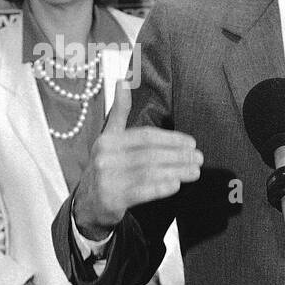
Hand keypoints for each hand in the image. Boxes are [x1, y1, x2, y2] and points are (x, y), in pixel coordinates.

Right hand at [72, 80, 202, 239]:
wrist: (86, 204)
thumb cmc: (106, 167)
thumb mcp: (108, 138)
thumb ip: (118, 112)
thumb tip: (121, 81)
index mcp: (107, 141)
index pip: (144, 136)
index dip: (170, 138)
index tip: (191, 142)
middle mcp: (105, 159)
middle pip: (149, 154)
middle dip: (178, 155)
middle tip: (198, 158)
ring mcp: (107, 180)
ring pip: (148, 173)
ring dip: (176, 171)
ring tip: (195, 171)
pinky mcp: (112, 200)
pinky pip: (141, 192)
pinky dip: (160, 188)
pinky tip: (176, 185)